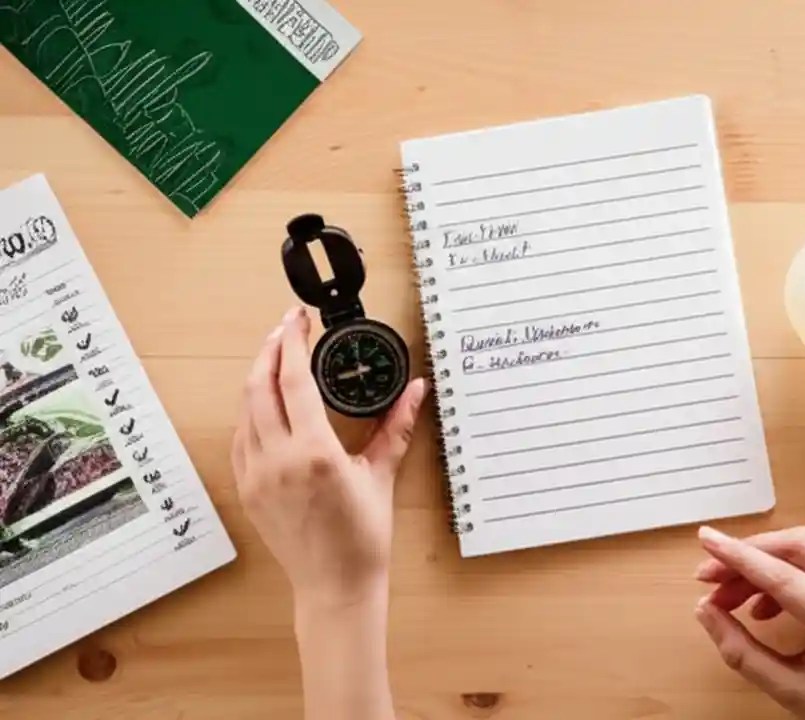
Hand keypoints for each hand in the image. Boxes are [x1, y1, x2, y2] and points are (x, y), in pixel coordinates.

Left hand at [232, 307, 426, 609]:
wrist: (335, 586)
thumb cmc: (363, 537)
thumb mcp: (382, 475)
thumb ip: (395, 426)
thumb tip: (415, 389)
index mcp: (314, 452)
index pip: (292, 381)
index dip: (292, 343)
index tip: (298, 320)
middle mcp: (278, 460)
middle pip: (258, 387)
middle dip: (269, 350)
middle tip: (286, 328)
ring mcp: (256, 476)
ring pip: (244, 410)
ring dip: (256, 378)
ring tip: (275, 357)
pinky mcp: (247, 489)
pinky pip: (240, 438)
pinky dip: (249, 411)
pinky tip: (263, 402)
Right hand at [693, 526, 804, 719]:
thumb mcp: (790, 691)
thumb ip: (743, 652)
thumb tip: (706, 612)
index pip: (782, 575)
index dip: (738, 556)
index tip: (705, 539)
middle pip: (797, 545)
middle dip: (748, 553)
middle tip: (710, 574)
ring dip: (764, 564)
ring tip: (729, 599)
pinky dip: (784, 574)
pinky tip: (762, 607)